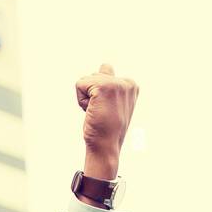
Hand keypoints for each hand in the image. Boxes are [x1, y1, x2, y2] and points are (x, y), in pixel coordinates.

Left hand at [75, 63, 137, 182]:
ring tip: (97, 112)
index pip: (104, 74)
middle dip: (91, 94)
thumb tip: (105, 65)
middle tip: (100, 113)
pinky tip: (91, 111)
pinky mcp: (103, 87)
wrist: (106, 147)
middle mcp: (127, 82)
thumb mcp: (112, 103)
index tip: (107, 111)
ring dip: (85, 98)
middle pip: (94, 76)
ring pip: (86, 80)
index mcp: (131, 85)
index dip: (98, 95)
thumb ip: (110, 84)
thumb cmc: (106, 130)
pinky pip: (80, 84)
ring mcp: (116, 84)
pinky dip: (80, 100)